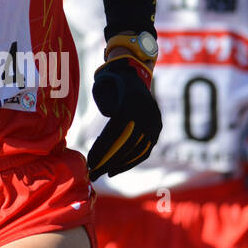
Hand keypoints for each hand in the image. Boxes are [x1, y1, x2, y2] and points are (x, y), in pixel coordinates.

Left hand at [86, 57, 161, 180]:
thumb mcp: (100, 88)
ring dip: (121, 164)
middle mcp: (146, 114)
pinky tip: (118, 168)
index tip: (90, 163)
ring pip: (138, 150)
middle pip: (126, 145)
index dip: (102, 150)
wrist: (134, 74)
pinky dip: (133, 160)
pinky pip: (146, 149)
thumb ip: (99, 108)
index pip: (115, 134)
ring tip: (106, 173)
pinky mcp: (157, 128)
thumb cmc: (111, 83)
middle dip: (109, 162)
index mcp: (130, 104)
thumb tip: (102, 136)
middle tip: (94, 173)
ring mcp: (154, 122)